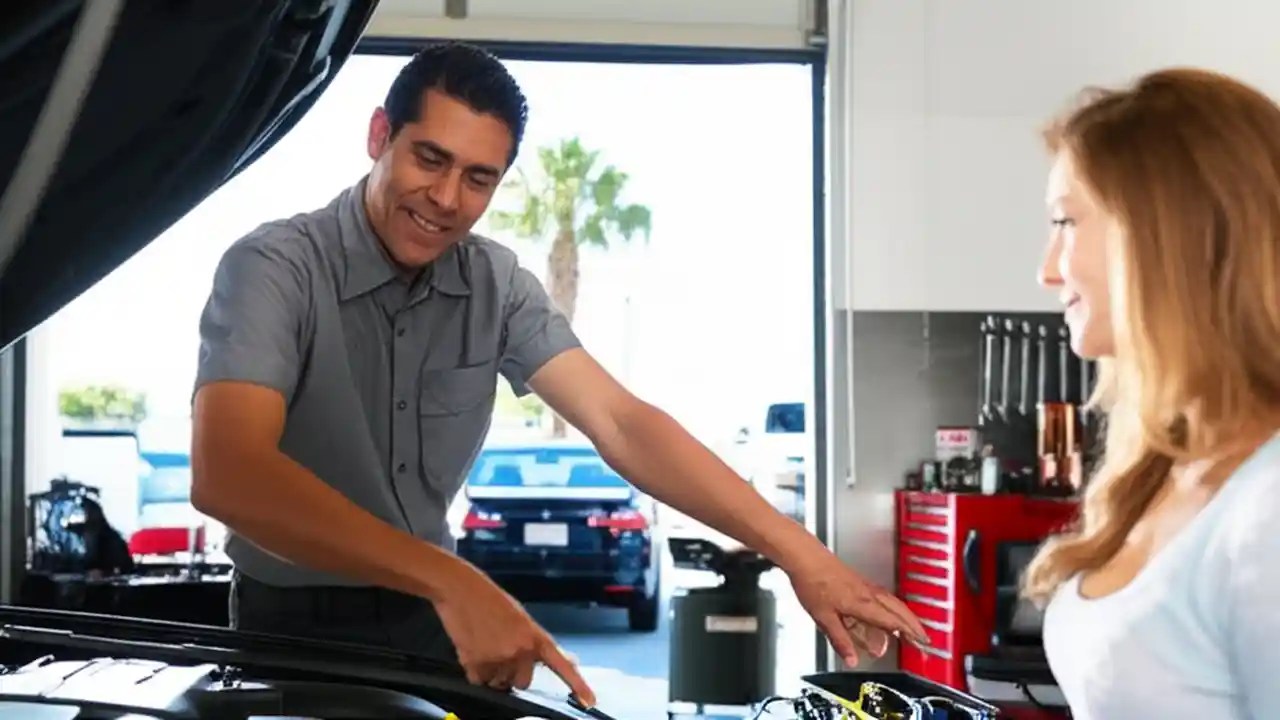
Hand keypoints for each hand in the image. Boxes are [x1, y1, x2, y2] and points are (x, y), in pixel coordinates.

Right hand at [434, 561, 596, 706]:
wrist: (461, 590)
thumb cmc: (490, 601)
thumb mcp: (522, 619)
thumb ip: (538, 643)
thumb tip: (568, 659)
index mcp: (536, 637)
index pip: (562, 665)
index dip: (578, 685)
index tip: (589, 702)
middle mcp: (521, 650)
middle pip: (523, 683)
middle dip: (512, 673)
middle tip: (501, 651)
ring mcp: (499, 659)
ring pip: (499, 684)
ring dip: (493, 672)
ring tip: (485, 646)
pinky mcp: (476, 664)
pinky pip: (479, 681)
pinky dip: (475, 671)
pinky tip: (473, 649)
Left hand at [786, 554, 928, 666]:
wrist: (805, 556)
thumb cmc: (812, 582)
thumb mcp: (824, 618)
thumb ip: (840, 640)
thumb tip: (852, 659)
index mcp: (863, 603)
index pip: (893, 622)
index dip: (909, 634)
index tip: (920, 643)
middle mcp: (868, 593)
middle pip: (899, 610)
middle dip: (914, 625)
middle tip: (924, 637)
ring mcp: (865, 585)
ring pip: (893, 601)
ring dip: (905, 615)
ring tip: (912, 627)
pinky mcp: (859, 580)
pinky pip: (883, 596)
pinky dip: (892, 606)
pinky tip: (888, 610)